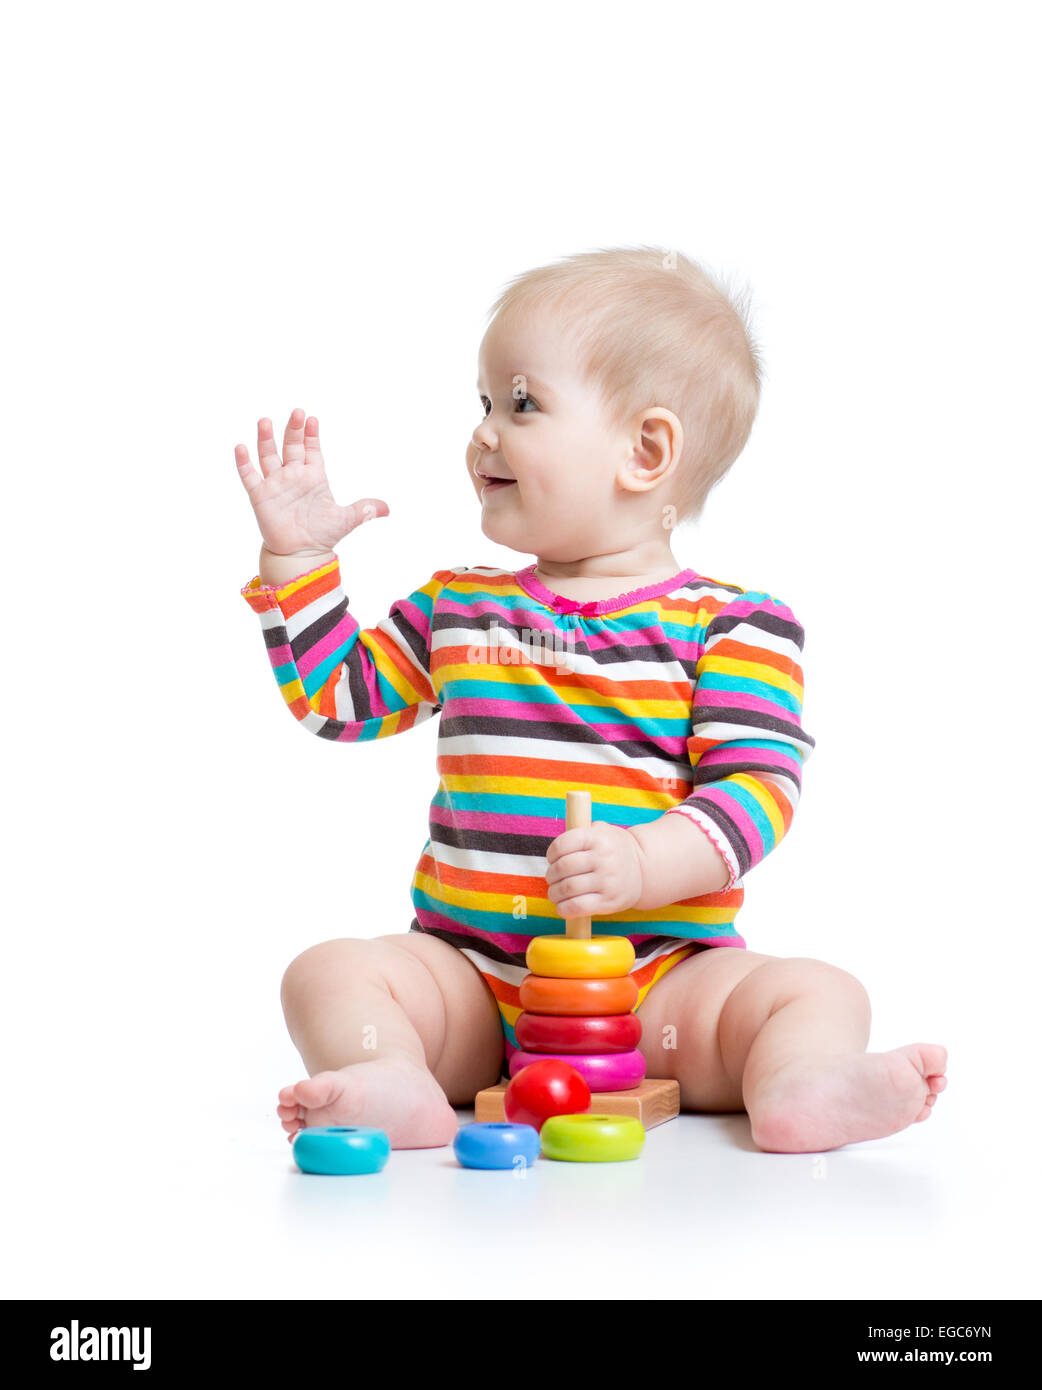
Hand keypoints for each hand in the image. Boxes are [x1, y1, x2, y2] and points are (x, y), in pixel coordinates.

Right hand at [234, 408, 388, 555]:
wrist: (301, 555)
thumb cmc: (322, 535)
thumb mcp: (347, 519)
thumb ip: (365, 509)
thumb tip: (388, 509)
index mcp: (314, 477)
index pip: (311, 449)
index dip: (311, 435)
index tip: (312, 419)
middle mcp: (293, 476)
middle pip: (291, 446)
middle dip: (293, 429)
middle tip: (297, 412)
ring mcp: (276, 484)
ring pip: (268, 456)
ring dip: (266, 439)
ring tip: (264, 421)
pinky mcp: (260, 496)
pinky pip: (250, 477)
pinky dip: (244, 463)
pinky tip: (241, 448)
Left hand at [545, 821, 645, 918]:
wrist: (644, 870)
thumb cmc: (614, 850)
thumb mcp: (603, 831)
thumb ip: (580, 832)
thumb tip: (556, 848)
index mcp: (599, 838)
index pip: (563, 844)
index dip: (551, 853)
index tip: (551, 859)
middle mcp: (604, 859)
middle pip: (563, 868)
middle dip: (551, 875)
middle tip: (551, 878)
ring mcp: (607, 881)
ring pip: (567, 888)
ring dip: (554, 893)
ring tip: (555, 893)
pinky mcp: (609, 902)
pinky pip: (578, 907)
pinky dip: (564, 909)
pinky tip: (562, 906)